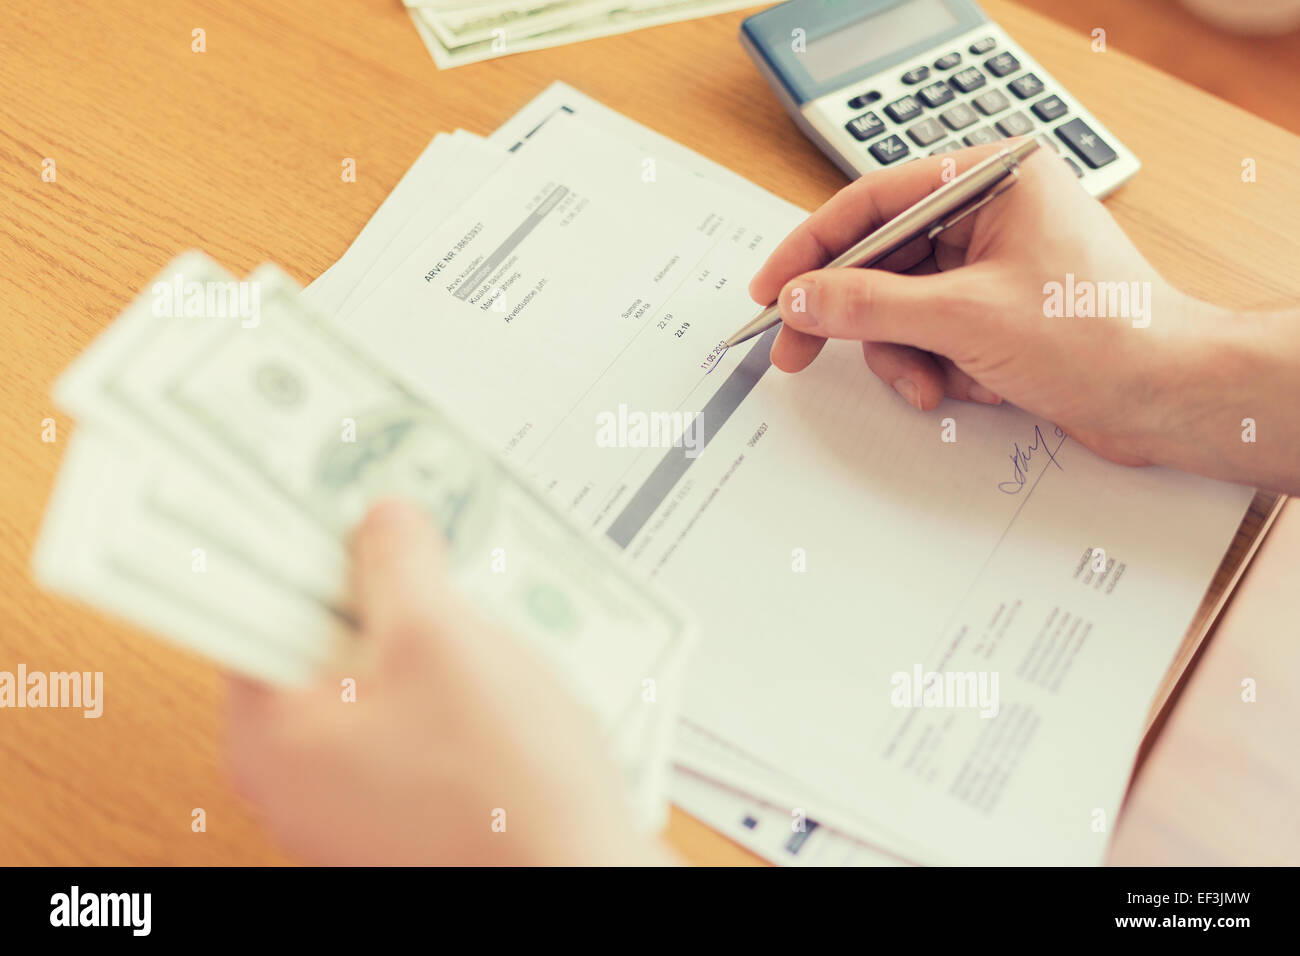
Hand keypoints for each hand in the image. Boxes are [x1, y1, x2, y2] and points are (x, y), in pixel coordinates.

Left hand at [226, 499, 672, 865]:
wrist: (583, 879)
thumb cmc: (508, 790)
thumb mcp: (446, 639)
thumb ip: (400, 563)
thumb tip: (383, 523)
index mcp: (271, 738)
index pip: (249, 607)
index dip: (290, 540)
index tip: (315, 493)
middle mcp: (294, 780)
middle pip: (312, 641)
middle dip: (368, 585)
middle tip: (411, 541)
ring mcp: (350, 802)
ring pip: (366, 681)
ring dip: (412, 633)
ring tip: (464, 601)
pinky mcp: (403, 810)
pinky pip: (404, 721)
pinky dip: (437, 683)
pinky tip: (488, 664)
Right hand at [748, 141, 1270, 472]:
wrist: (1169, 398)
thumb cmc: (1102, 336)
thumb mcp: (963, 318)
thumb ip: (868, 305)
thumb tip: (802, 297)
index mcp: (991, 179)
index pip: (874, 202)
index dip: (812, 248)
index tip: (772, 288)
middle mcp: (989, 214)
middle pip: (881, 261)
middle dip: (852, 317)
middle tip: (796, 351)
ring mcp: (992, 267)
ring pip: (901, 308)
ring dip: (903, 355)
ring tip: (928, 383)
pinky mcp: (996, 314)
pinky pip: (931, 336)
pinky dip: (935, 368)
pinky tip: (966, 388)